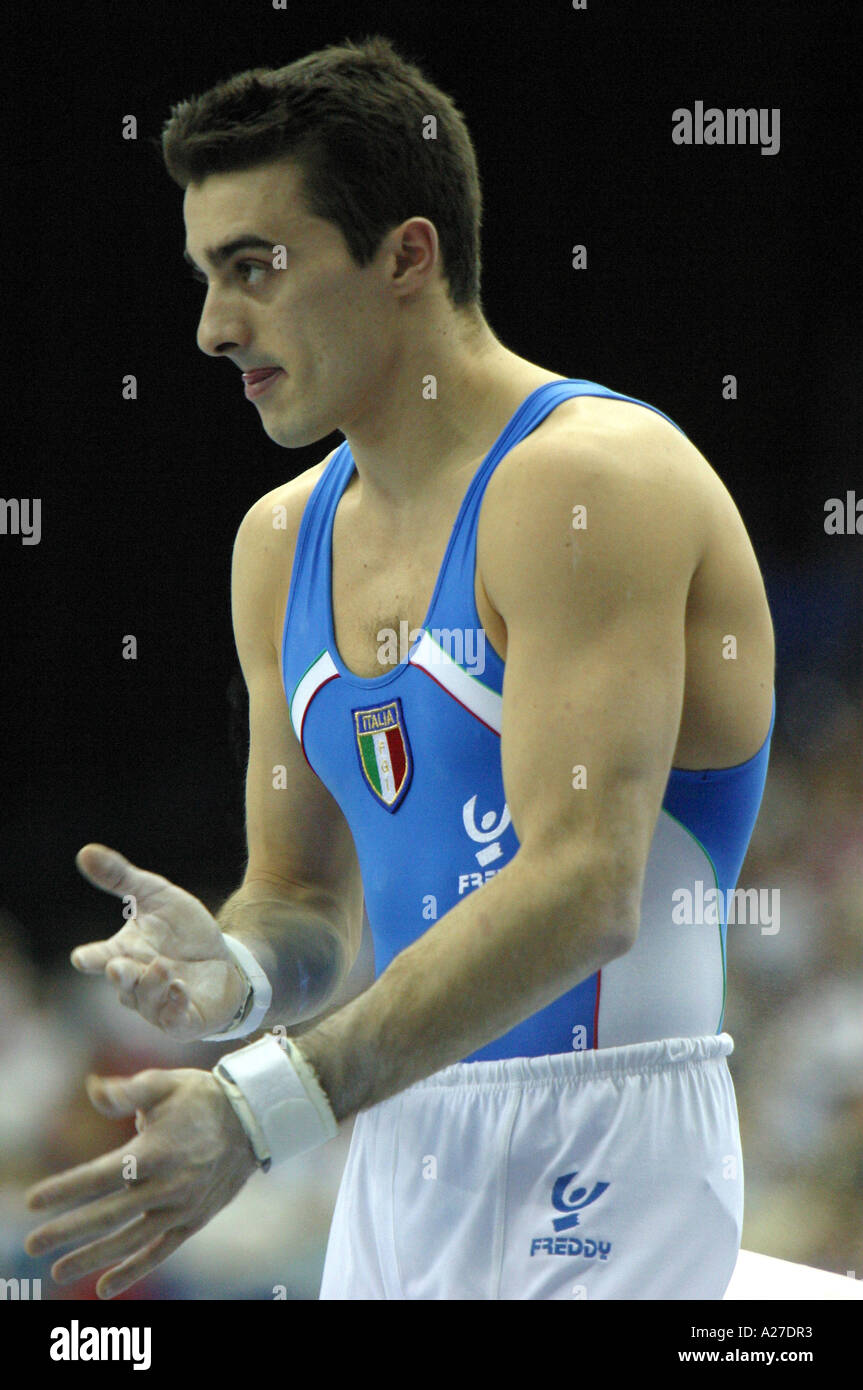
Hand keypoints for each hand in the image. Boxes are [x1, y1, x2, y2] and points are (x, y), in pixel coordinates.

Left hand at [25, 1067, 257, 1297]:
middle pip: (108, 1214)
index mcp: (156, 1150)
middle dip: (67, 1230)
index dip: (65, 1189)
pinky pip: (160, 1250)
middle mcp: (168, 1184)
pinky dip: (133, 1270)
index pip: (100, 1174)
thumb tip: (90, 1089)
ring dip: (92, 1257)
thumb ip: (125, 1091)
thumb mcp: (163, 1083)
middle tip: (32, 1244)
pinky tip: (105, 1287)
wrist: (254, 1119)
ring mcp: (182, 1206)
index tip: (31, 1201)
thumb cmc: (201, 1097)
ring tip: (58, 1271)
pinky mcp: (194, 1219)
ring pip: (130, 1240)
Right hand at [71, 843, 246, 1039]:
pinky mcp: (183, 1020)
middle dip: (120, 975)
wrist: (225, 956)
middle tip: (118, 965)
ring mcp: (157, 1004)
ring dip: (152, 985)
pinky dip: (174, 1007)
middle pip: (120, 983)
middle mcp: (135, 982)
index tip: (82, 957)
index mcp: (123, 953)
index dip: (90, 958)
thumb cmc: (184, 930)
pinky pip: (173, 1020)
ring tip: (164, 968)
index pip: (97, 958)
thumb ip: (121, 877)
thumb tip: (84, 851)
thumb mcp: (157, 895)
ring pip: (146, 1001)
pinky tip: (181, 989)